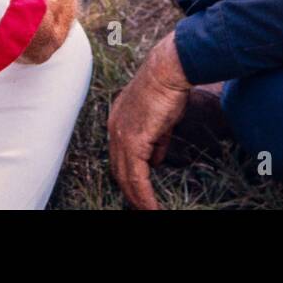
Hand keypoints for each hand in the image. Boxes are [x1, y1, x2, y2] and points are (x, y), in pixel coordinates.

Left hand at [108, 34, 190, 209]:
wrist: (167, 71)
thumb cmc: (167, 88)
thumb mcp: (160, 118)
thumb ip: (156, 140)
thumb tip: (155, 160)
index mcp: (118, 120)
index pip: (119, 155)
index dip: (128, 174)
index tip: (138, 189)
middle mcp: (114, 129)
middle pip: (118, 169)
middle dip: (129, 191)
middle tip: (141, 206)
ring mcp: (121, 135)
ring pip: (126, 177)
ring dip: (137, 198)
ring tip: (147, 211)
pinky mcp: (134, 141)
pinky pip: (137, 177)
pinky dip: (144, 195)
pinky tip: (151, 207)